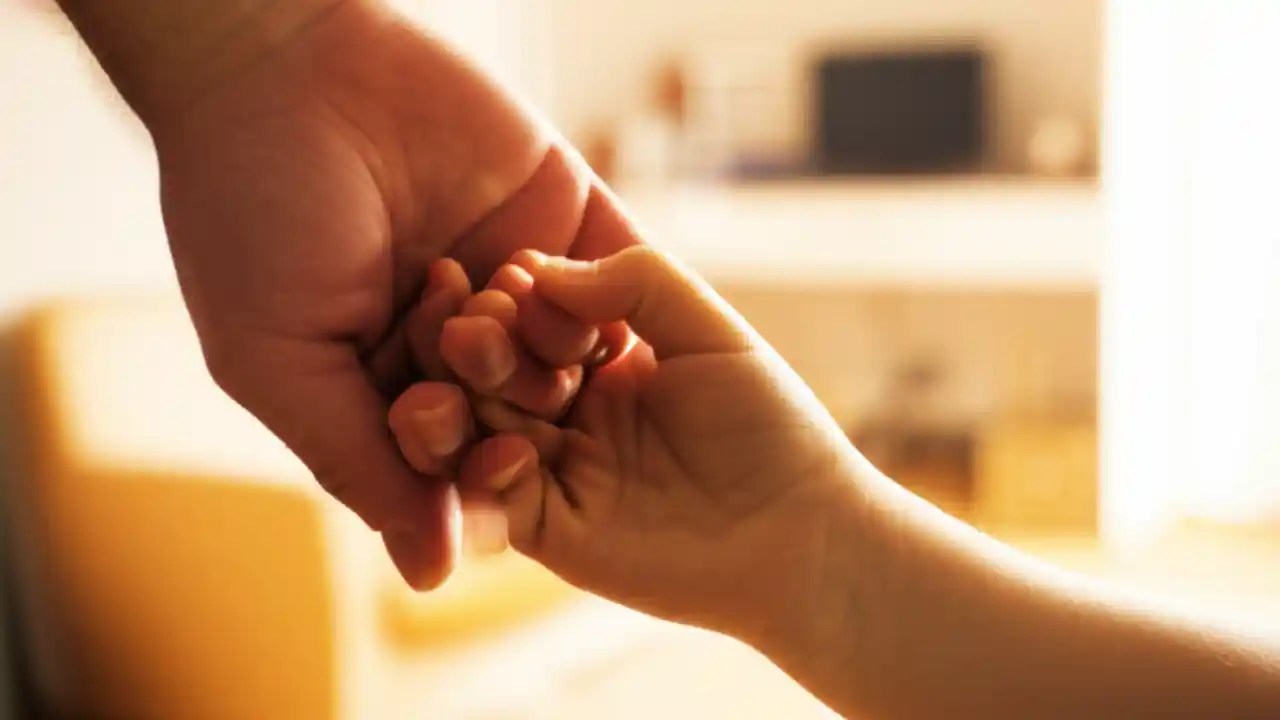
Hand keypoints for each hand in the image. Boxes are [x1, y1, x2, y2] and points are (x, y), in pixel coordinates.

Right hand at [150, 2, 639, 587]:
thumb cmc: (250, 213)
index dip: (468, 473)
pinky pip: (613, 268)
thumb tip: (432, 574)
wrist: (280, 62)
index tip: (481, 472)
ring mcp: (512, 270)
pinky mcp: (559, 209)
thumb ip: (358, 463)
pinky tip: (607, 318)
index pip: (446, 455)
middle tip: (505, 410)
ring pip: (569, 350)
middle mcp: (456, 334)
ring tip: (508, 333)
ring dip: (555, 359)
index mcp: (386, 376)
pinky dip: (614, 295)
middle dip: (513, 416)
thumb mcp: (279, 359)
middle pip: (517, 411)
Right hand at [449, 248, 858, 639]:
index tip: (506, 276)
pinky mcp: (547, 529)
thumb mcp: (710, 330)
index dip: (516, 296)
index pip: (534, 313)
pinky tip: (510, 450)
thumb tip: (538, 269)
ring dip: (462, 406)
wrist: (802, 534)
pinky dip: (486, 473)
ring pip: (478, 429)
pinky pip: (492, 499)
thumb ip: (636, 281)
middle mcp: (569, 407)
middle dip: (477, 345)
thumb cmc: (768, 425)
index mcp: (602, 353)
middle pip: (495, 368)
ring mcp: (554, 468)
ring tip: (457, 381)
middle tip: (467, 326)